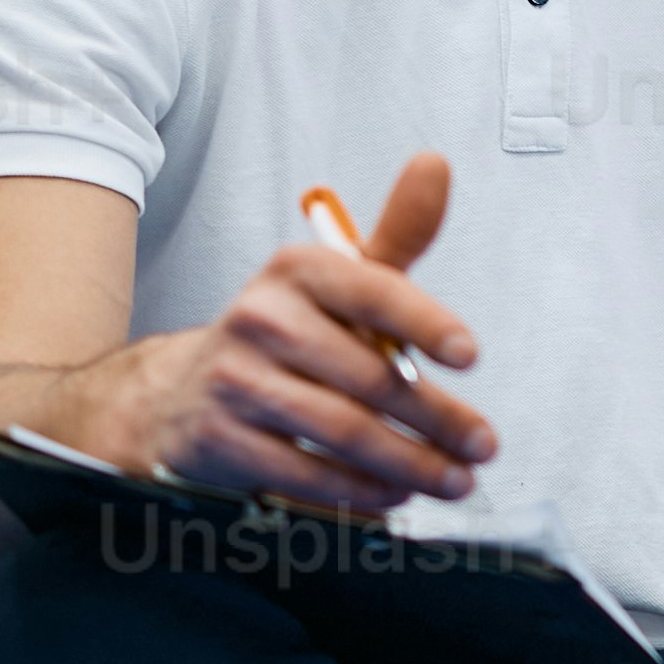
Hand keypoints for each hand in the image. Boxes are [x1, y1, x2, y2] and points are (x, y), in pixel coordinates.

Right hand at [86, 153, 494, 515]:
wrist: (180, 393)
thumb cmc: (286, 336)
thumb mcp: (336, 281)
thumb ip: (395, 235)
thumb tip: (436, 164)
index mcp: (297, 270)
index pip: (373, 290)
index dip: (425, 322)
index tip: (470, 354)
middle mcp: (261, 318)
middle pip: (369, 377)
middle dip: (437, 419)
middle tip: (482, 445)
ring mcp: (236, 381)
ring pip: (343, 431)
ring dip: (409, 464)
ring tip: (452, 480)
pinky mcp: (221, 440)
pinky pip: (304, 476)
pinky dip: (357, 494)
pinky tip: (393, 499)